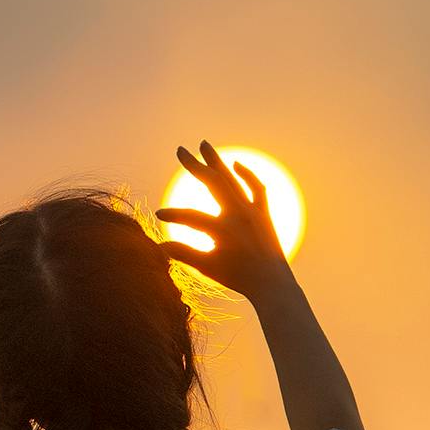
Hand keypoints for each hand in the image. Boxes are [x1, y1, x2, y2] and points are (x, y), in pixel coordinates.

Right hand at [156, 139, 291, 300]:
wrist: (272, 284)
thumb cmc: (238, 278)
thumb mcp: (207, 267)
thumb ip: (184, 253)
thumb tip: (157, 246)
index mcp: (223, 229)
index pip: (191, 216)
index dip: (172, 215)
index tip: (157, 215)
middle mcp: (239, 214)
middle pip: (213, 183)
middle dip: (195, 165)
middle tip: (181, 149)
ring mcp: (253, 211)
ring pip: (232, 179)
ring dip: (217, 161)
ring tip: (204, 144)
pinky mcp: (263, 212)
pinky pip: (256, 187)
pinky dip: (246, 175)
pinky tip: (235, 165)